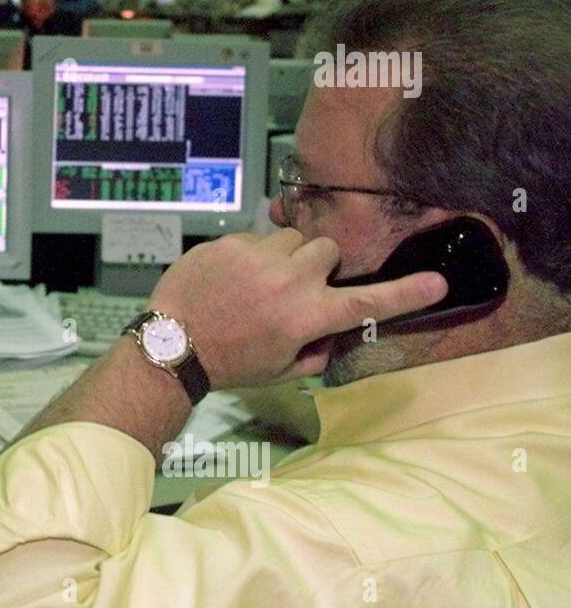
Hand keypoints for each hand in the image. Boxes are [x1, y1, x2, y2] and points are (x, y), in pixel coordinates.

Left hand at [147, 228, 447, 388]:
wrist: (171, 344)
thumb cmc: (230, 362)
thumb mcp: (282, 370)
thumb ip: (318, 349)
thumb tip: (335, 330)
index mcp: (309, 316)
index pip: (369, 301)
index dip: (407, 293)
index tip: (437, 282)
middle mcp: (291, 281)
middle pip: (328, 250)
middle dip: (318, 266)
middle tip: (295, 287)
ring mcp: (259, 257)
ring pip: (292, 239)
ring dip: (284, 256)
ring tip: (258, 281)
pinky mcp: (230, 242)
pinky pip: (256, 238)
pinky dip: (250, 254)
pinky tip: (229, 277)